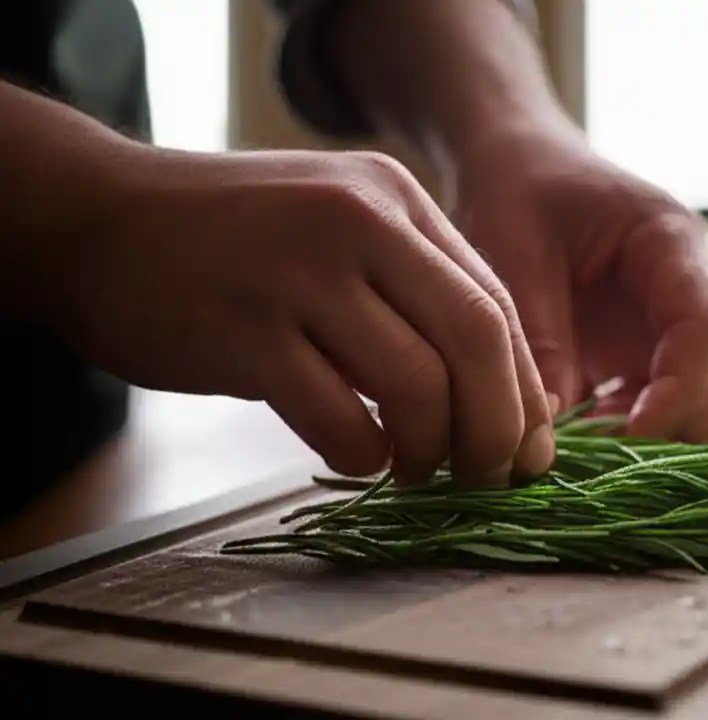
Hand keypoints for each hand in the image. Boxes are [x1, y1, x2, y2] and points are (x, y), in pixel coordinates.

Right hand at [36, 146, 554, 485]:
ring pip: (418, 385)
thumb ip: (413, 293)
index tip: (529, 450)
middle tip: (491, 477)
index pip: (495, 303)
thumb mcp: (339, 232)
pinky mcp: (244, 330)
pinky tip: (356, 457)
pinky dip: (363, 456)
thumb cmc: (234, 242)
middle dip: (499, 427)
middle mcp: (359, 221)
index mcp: (395, 199)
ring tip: (415, 469)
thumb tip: (498, 400)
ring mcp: (300, 272)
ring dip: (431, 450)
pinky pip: (340, 418)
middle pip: (475, 340)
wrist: (97, 217)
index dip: (525, 389)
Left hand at [453, 131, 707, 441]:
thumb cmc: (516, 189)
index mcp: (668, 242)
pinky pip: (674, 406)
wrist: (515, 166)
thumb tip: (554, 425)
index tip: (633, 432)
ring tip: (594, 434)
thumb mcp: (512, 249)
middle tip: (614, 443)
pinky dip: (640, 432)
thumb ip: (537, 334)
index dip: (680, 391)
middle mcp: (690, 287)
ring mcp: (675, 324)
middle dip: (691, 420)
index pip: (705, 330)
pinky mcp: (650, 352)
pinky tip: (587, 428)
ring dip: (670, 432)